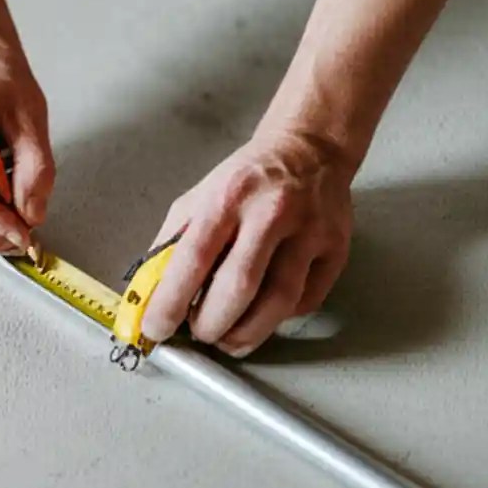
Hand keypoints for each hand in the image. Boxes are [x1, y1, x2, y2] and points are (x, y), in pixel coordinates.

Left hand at [142, 131, 353, 356]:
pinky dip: (279, 319)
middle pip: (239, 287)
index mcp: (228, 196)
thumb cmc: (247, 180)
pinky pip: (305, 301)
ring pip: (278, 302)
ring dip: (246, 333)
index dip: (171, 301)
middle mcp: (272, 211)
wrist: (311, 149)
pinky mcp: (336, 249)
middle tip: (200, 334)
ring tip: (228, 338)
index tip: (156, 328)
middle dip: (211, 325)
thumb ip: (173, 244)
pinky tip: (263, 314)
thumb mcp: (199, 198)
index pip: (194, 258)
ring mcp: (310, 231)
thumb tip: (151, 296)